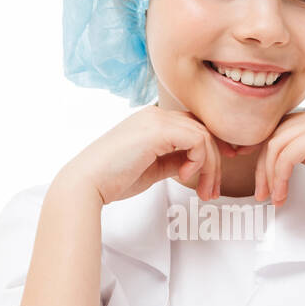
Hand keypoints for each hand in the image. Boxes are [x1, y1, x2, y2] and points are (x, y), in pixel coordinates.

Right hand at [61, 105, 237, 205]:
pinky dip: (199, 161)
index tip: (216, 172)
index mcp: (151, 121)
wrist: (88, 182)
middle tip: (212, 191)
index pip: (192, 126)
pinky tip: (185, 176)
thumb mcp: (153, 168)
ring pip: (203, 136)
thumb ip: (174, 161)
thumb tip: (195, 164)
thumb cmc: (113, 179)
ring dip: (210, 168)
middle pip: (202, 130)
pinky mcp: (158, 130)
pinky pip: (197, 140)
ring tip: (204, 191)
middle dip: (214, 163)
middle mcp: (155, 114)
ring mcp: (157, 119)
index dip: (211, 148)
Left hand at [251, 106, 304, 209]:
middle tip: (262, 192)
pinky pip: (285, 156)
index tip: (263, 179)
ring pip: (275, 145)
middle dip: (263, 166)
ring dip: (268, 174)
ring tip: (272, 197)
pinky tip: (282, 194)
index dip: (266, 155)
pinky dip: (279, 177)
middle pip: (274, 135)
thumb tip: (282, 158)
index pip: (282, 129)